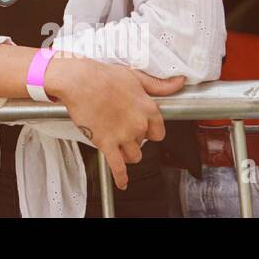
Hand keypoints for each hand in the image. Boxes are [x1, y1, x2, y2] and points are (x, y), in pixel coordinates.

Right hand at [45, 57, 181, 189]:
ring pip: (134, 156)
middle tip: (120, 128)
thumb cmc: (103, 76)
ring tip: (118, 144)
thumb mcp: (135, 76)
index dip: (150, 131)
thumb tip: (179, 82)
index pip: (159, 132)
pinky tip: (122, 183)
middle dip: (134, 138)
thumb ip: (159, 85)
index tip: (143, 129)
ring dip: (127, 153)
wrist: (78, 81)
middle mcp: (138, 124)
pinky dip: (121, 177)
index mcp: (148, 109)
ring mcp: (123, 135)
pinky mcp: (107, 143)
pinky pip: (117, 167)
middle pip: (144, 143)